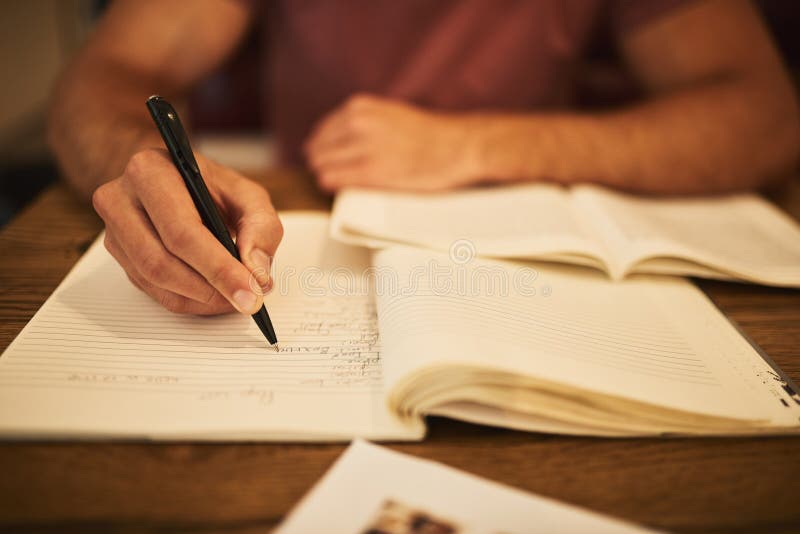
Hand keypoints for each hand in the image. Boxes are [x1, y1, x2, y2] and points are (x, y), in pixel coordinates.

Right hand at [92, 148, 282, 314]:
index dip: (218, 268)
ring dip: (199, 299)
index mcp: (151, 172)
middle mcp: (121, 199)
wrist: (177, 182)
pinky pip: (151, 289)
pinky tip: (214, 296)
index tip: (251, 292)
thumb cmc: (212, 187)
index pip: (182, 232)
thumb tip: (256, 272)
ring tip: (235, 298)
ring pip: (153, 280)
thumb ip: (261, 227)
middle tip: (247, 301)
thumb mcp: (248, 195)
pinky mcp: (118, 254)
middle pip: (161, 262)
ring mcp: (114, 229)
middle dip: (210, 290)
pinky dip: (188, 300)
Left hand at [305, 94, 480, 191]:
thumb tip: (335, 143)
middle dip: (324, 164)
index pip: (321, 132)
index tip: (336, 163)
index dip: (326, 151)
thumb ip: (361, 122)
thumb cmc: (429, 136)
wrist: (460, 145)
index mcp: (359, 107)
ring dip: (328, 177)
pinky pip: (332, 179)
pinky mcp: (372, 171)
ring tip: (348, 183)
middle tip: (341, 177)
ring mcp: (364, 146)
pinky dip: (333, 186)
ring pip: (319, 165)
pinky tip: (345, 189)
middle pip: (315, 150)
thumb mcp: (388, 114)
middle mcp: (357, 122)